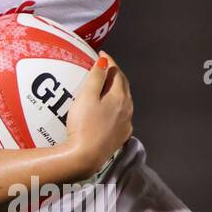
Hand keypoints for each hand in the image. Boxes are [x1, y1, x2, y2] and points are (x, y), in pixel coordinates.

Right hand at [65, 53, 133, 177]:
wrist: (85, 157)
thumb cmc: (83, 125)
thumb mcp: (86, 97)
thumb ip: (96, 77)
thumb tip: (104, 63)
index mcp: (120, 97)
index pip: (117, 73)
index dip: (109, 62)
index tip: (101, 55)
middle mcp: (128, 110)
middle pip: (124, 87)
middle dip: (115, 75)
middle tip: (104, 68)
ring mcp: (126, 125)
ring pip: (125, 102)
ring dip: (117, 92)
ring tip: (106, 87)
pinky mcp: (120, 137)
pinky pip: (122, 117)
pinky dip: (116, 108)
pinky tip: (110, 110)